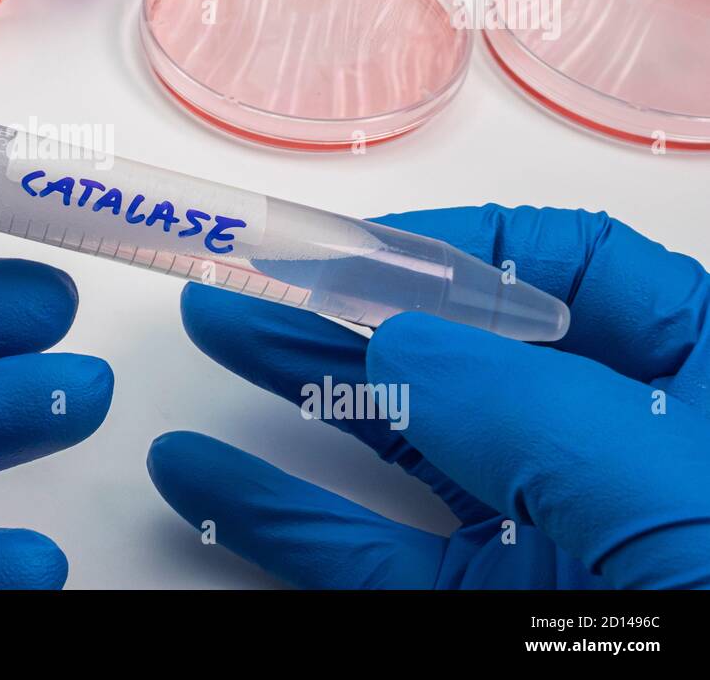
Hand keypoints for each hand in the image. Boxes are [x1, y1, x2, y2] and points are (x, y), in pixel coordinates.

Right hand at [149, 205, 709, 587]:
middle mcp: (616, 454)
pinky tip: (205, 478)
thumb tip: (401, 333)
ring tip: (217, 336)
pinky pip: (367, 560)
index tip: (361, 247)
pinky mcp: (484, 620)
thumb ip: (528, 406)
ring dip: (297, 387)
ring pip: (402, 444)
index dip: (461, 245)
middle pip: (463, 348)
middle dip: (347, 306)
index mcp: (701, 386)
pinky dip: (278, 519)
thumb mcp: (664, 493)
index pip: (576, 270)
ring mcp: (549, 541)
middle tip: (252, 278)